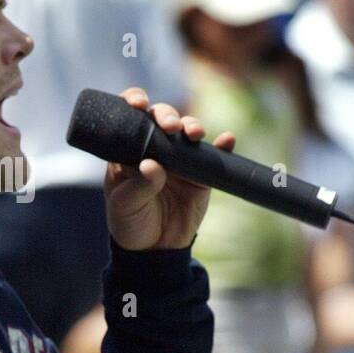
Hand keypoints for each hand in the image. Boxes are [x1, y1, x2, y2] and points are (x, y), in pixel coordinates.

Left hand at [103, 88, 235, 251]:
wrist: (155, 249)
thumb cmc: (130, 223)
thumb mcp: (125, 206)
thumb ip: (138, 185)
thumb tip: (152, 165)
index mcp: (128, 149)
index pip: (130, 118)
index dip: (134, 103)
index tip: (138, 103)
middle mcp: (154, 148)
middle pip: (162, 118)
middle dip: (167, 115)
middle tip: (170, 127)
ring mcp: (179, 158)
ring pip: (187, 131)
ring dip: (192, 126)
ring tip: (194, 134)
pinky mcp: (200, 173)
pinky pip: (213, 155)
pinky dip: (222, 145)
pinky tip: (227, 140)